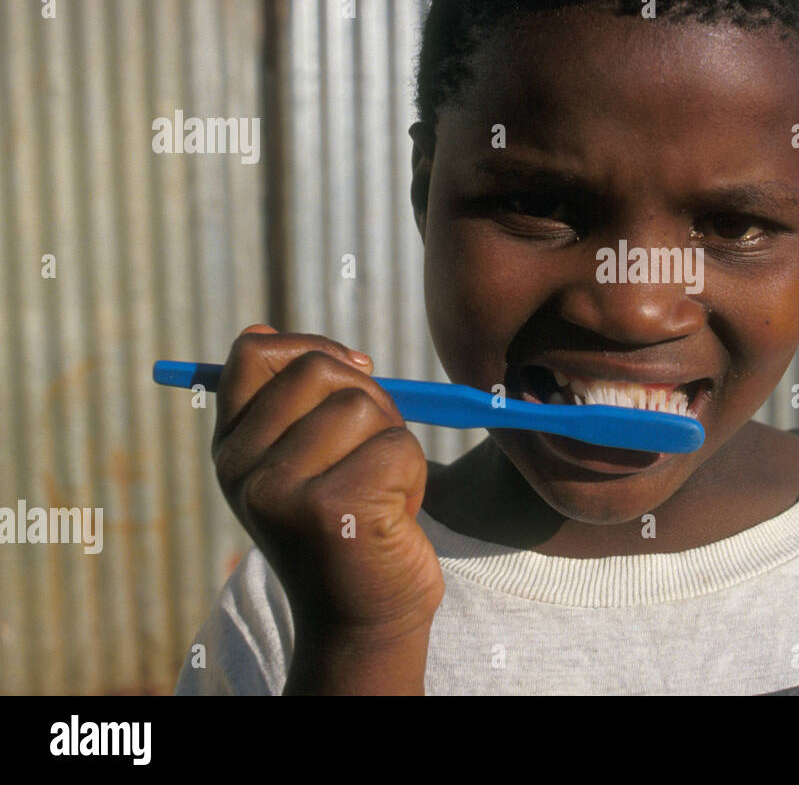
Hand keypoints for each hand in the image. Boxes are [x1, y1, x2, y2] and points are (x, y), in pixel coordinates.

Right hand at [211, 325, 442, 690]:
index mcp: (232, 447)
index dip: (312, 347)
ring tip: (380, 490)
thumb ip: (291, 405)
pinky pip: (397, 446)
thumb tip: (277, 335)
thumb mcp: (301, 462)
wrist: (363, 617)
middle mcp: (242, 468)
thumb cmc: (346, 525)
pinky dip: (413, 475)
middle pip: (319, 369)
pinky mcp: (331, 509)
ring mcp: (281, 490)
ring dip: (394, 441)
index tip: (353, 373)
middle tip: (376, 445)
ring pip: (364, 406)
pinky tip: (392, 515)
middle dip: (369, 395)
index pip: (254, 352)